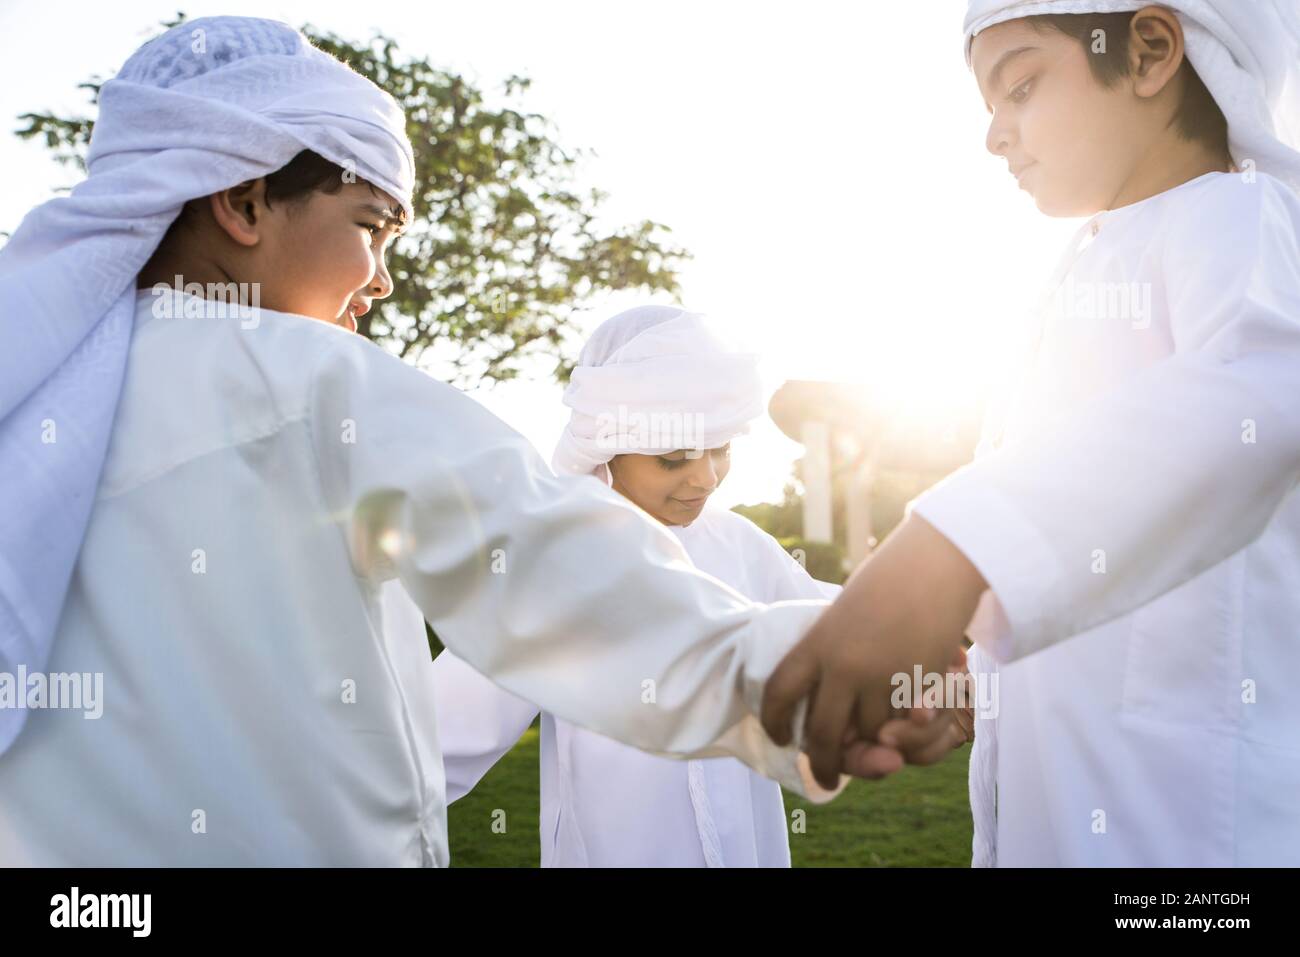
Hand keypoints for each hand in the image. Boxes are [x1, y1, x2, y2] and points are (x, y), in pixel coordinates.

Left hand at [762, 515, 986, 788]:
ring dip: (871, 745)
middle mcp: (841, 664)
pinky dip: (900, 729)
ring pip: (868, 734)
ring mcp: (879, 676)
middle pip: (821, 733)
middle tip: (826, 780)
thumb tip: (823, 688)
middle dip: (822, 764)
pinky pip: (901, 723)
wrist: (935, 565)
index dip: (774, 721)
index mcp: (817, 641)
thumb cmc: (890, 580)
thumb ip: (831, 649)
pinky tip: (902, 724)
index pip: (779, 692)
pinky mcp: (914, 683)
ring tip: (872, 749)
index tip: (780, 737)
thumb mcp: (844, 613)